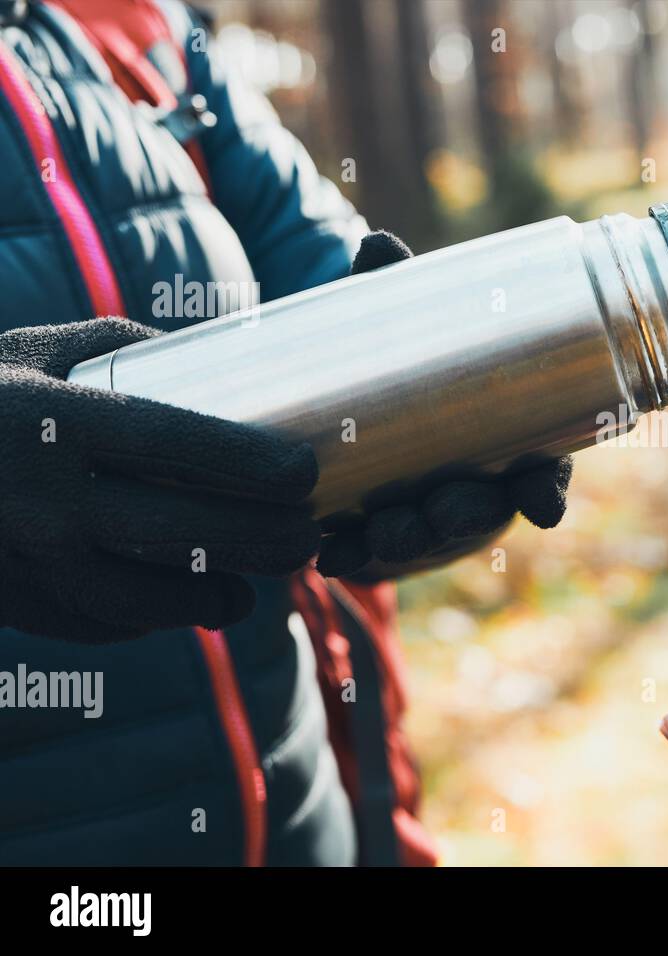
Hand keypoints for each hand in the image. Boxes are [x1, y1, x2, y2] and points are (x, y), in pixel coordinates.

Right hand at [0, 319, 320, 642]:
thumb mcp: (30, 351)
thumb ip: (120, 346)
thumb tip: (209, 351)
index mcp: (55, 422)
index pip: (178, 445)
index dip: (253, 465)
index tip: (307, 475)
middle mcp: (44, 497)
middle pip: (185, 531)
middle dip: (263, 542)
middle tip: (307, 539)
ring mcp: (28, 560)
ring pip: (153, 598)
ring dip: (217, 600)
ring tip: (253, 589)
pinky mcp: (16, 603)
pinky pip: (103, 623)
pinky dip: (151, 618)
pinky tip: (182, 607)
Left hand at [315, 232, 574, 577]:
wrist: (362, 398)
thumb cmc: (410, 358)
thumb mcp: (407, 326)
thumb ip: (398, 292)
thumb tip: (375, 244)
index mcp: (511, 439)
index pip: (544, 470)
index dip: (547, 492)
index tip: (542, 507)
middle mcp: (482, 486)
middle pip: (485, 512)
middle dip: (462, 518)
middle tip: (433, 513)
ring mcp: (435, 517)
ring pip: (430, 538)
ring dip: (406, 542)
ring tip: (372, 537)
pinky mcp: (391, 538)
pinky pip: (380, 556)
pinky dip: (357, 557)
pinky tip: (330, 558)